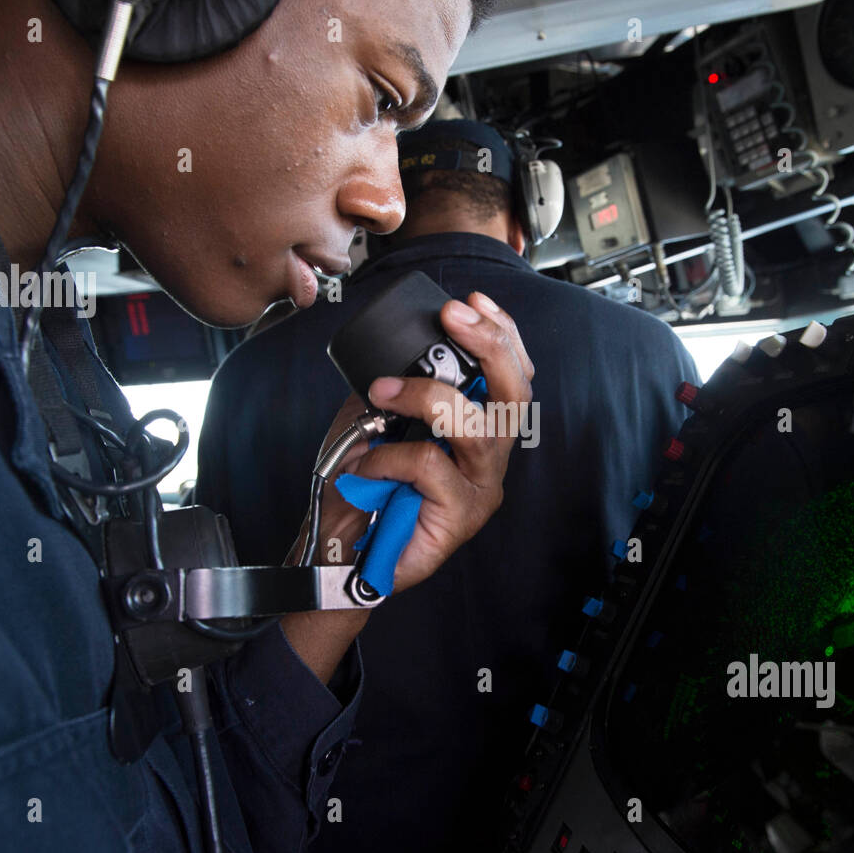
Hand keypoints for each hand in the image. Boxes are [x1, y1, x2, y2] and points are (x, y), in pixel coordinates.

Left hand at [293, 292, 534, 593]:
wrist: (338, 550)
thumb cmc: (360, 487)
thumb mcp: (374, 418)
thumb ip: (393, 385)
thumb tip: (393, 345)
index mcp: (477, 432)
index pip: (512, 377)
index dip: (501, 335)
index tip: (471, 303)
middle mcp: (487, 459)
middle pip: (516, 397)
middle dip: (491, 346)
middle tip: (456, 317)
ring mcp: (479, 489)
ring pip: (477, 429)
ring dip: (428, 398)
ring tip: (384, 393)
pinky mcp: (459, 517)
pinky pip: (430, 466)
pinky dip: (389, 456)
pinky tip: (366, 466)